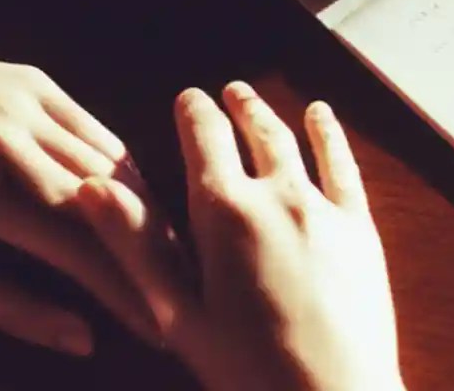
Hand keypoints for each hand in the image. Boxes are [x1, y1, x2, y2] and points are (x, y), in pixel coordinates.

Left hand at [0, 15, 156, 354]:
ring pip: (114, 166)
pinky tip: (134, 205)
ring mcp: (30, 100)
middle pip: (110, 206)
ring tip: (167, 256)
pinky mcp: (39, 81)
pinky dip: (124, 174)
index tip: (159, 328)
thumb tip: (83, 340)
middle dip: (150, 256)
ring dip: (146, 215)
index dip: (125, 292)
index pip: (76, 249)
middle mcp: (14, 137)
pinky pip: (99, 134)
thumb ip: (5, 305)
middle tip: (183, 293)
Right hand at [76, 82, 403, 390]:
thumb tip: (92, 186)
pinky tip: (323, 117)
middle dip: (236, 107)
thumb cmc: (247, 369)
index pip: (204, 140)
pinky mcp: (361, 226)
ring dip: (275, 114)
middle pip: (254, 132)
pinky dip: (330, 134)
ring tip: (258, 99)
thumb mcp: (177, 314)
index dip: (194, 113)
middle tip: (226, 91)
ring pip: (297, 141)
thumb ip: (136, 246)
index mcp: (224, 214)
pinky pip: (344, 164)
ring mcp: (325, 207)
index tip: (188, 98)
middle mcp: (277, 195)